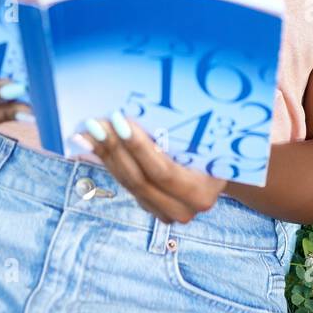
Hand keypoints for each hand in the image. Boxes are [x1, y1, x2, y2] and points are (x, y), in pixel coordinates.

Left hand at [75, 111, 227, 223]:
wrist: (225, 168)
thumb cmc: (216, 144)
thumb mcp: (208, 137)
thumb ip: (187, 129)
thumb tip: (151, 100)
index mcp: (203, 192)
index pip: (163, 171)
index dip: (138, 147)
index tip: (118, 120)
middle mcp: (185, 209)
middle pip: (139, 180)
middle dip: (114, 149)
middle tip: (94, 123)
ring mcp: (167, 212)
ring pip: (128, 184)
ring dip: (105, 155)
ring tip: (87, 131)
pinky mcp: (152, 207)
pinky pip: (126, 185)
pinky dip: (109, 162)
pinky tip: (91, 144)